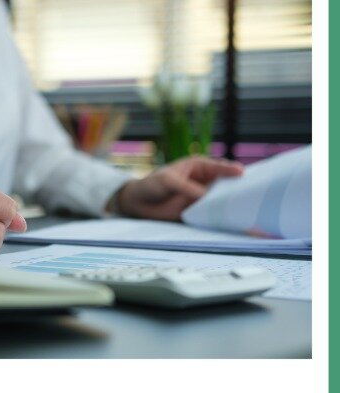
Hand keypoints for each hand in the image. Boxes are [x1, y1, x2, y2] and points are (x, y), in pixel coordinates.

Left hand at [111, 156, 243, 221]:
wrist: (137, 204)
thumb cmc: (151, 185)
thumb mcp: (168, 181)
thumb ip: (187, 188)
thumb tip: (206, 197)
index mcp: (199, 167)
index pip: (219, 167)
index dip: (231, 170)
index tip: (242, 173)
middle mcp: (205, 182)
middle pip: (227, 186)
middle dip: (240, 190)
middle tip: (255, 196)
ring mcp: (203, 199)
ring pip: (223, 202)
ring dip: (234, 208)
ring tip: (250, 213)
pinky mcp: (199, 214)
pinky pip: (213, 217)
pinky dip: (223, 221)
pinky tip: (235, 225)